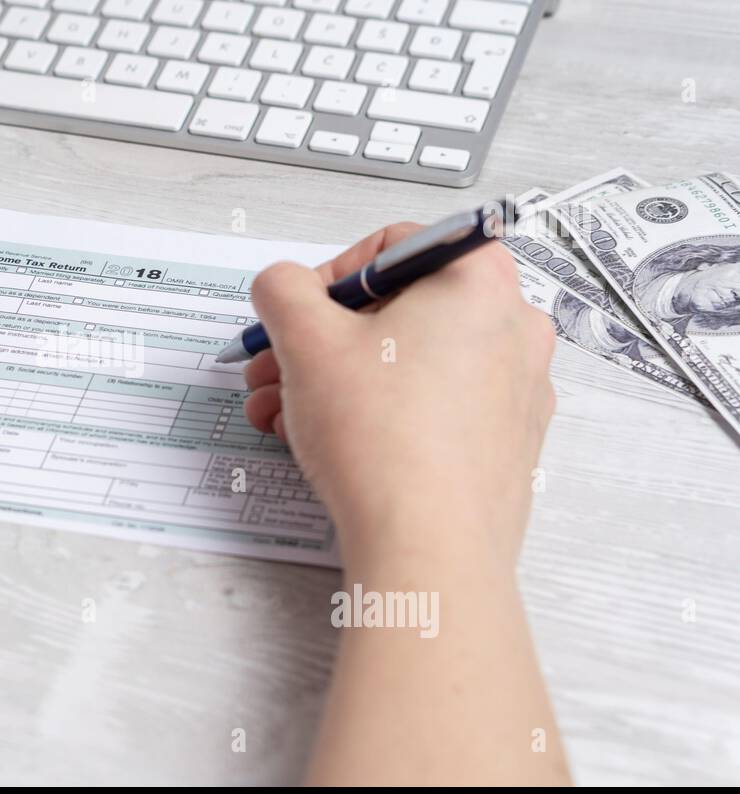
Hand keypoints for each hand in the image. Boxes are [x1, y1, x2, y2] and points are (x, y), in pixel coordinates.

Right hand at [242, 223, 554, 570]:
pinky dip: (379, 413)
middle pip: (399, 310)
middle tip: (277, 365)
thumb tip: (283, 285)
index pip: (393, 246)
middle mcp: (513, 328)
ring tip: (284, 412)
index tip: (299, 313)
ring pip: (410, 363)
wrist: (428, 547)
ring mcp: (517, 389)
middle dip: (322, 339)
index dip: (329, 275)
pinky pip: (433, 407)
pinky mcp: (505, 442)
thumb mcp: (306, 341)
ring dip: (337, 380)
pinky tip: (327, 440)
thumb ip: (284, 290)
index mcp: (478, 281)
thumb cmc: (385, 442)